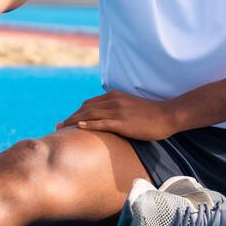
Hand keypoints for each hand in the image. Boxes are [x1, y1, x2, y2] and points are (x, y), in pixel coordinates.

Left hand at [55, 89, 180, 141]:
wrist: (167, 115)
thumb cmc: (150, 113)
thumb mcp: (130, 106)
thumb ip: (118, 107)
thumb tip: (107, 118)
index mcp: (114, 95)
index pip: (89, 103)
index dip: (76, 112)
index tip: (66, 121)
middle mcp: (113, 100)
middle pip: (85, 108)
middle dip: (70, 117)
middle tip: (58, 127)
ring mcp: (118, 111)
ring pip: (90, 114)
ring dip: (74, 121)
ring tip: (62, 129)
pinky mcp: (123, 122)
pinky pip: (102, 123)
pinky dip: (89, 124)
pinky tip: (79, 128)